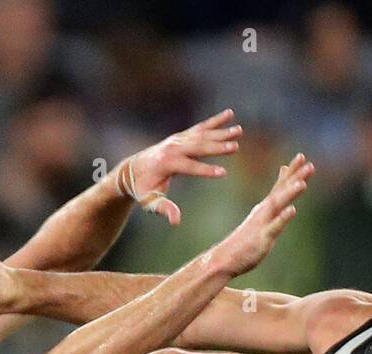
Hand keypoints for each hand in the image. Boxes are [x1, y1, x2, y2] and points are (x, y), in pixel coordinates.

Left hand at [117, 108, 242, 225]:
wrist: (132, 169)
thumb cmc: (142, 188)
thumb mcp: (150, 201)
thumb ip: (164, 209)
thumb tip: (176, 221)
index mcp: (167, 164)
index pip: (190, 167)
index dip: (206, 171)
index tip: (223, 173)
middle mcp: (173, 148)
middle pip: (199, 147)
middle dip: (218, 148)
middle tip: (235, 147)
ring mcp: (178, 140)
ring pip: (203, 135)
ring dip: (222, 132)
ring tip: (239, 131)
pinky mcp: (182, 136)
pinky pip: (202, 127)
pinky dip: (216, 121)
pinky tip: (230, 114)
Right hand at [207, 153, 312, 277]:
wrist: (225, 258)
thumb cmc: (245, 240)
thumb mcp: (260, 218)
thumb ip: (272, 202)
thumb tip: (275, 187)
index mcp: (265, 208)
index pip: (280, 186)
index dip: (291, 171)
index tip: (301, 156)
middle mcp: (264, 211)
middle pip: (281, 191)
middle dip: (295, 177)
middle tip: (308, 163)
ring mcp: (263, 223)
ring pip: (278, 206)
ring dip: (290, 193)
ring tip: (303, 183)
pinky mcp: (262, 238)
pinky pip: (274, 227)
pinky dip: (283, 218)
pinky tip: (292, 210)